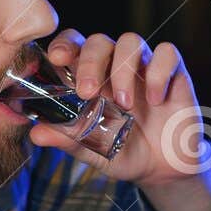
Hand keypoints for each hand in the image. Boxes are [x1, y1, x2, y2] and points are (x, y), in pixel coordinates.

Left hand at [29, 29, 210, 210]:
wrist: (163, 169)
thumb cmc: (123, 151)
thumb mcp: (93, 150)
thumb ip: (68, 140)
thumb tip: (36, 134)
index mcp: (90, 78)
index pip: (73, 45)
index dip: (64, 44)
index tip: (56, 59)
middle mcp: (115, 67)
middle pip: (98, 41)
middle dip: (89, 62)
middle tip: (87, 92)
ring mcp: (144, 67)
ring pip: (131, 41)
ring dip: (123, 69)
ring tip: (124, 103)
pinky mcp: (174, 72)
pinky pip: (167, 53)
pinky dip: (159, 73)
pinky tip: (156, 100)